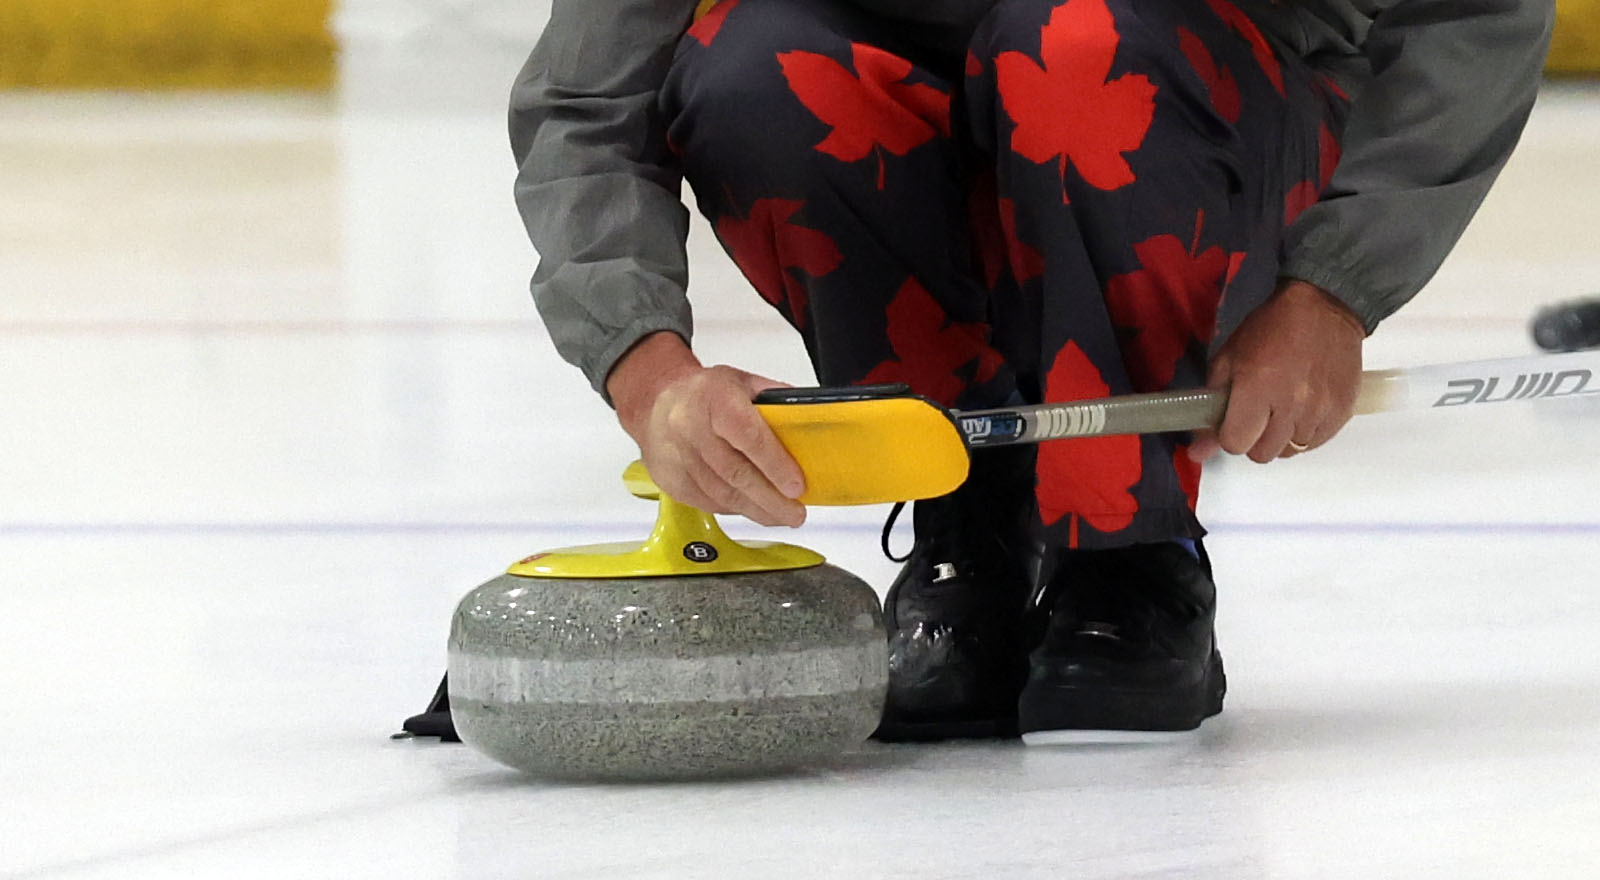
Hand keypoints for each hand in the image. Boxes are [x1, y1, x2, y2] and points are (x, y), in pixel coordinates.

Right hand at [607, 332, 806, 526]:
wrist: (655, 403)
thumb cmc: (704, 393)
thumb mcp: (743, 382)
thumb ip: (776, 400)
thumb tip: (809, 423)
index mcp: (713, 398)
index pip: (747, 435)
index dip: (774, 464)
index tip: (796, 486)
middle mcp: (690, 427)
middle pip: (735, 472)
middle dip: (771, 499)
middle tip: (796, 513)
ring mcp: (677, 457)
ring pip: (721, 494)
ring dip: (756, 510)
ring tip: (780, 517)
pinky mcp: (670, 480)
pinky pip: (707, 502)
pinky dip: (734, 510)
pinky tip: (753, 510)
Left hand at [1188, 280, 1364, 462]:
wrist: (1324, 307)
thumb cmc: (1271, 328)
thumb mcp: (1230, 358)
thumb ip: (1212, 406)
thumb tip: (1198, 450)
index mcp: (1257, 388)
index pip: (1235, 443)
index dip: (1229, 435)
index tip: (1232, 422)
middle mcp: (1291, 405)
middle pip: (1262, 454)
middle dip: (1253, 439)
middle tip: (1256, 415)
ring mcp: (1320, 411)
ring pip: (1289, 451)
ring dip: (1279, 437)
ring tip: (1281, 409)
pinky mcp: (1342, 412)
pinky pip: (1315, 443)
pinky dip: (1304, 434)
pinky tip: (1301, 410)